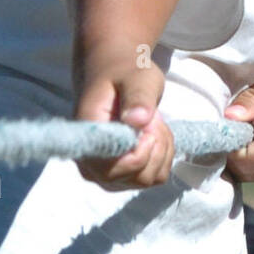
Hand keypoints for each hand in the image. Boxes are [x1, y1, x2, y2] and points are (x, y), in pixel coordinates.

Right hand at [73, 50, 173, 189]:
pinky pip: (155, 177)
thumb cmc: (124, 74)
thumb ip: (138, 96)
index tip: (148, 121)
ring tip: (153, 121)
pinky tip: (155, 133)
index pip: (114, 168)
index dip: (141, 151)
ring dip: (162, 148)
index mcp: (90, 139)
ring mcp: (107, 173)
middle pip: (137, 177)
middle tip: (152, 116)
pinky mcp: (122, 174)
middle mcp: (92, 164)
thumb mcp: (137, 76)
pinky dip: (164, 154)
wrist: (116, 75)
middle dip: (156, 145)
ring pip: (149, 179)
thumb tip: (138, 120)